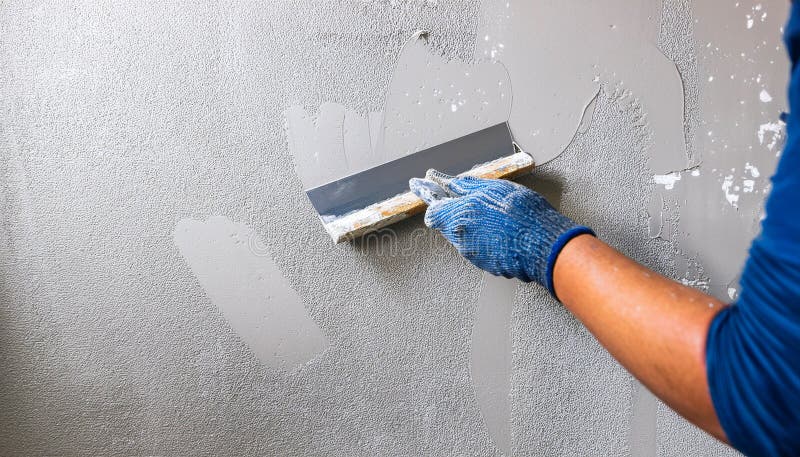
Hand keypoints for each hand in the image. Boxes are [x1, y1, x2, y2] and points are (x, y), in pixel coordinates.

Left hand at [409, 170, 593, 295]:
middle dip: (448, 208)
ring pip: (461, 234)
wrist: (543, 244)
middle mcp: (460, 236)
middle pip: (445, 222)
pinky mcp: (485, 264)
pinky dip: (482, 235)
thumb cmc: (522, 213)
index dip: (425, 194)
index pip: (432, 208)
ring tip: (488, 213)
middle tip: (447, 194)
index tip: (418, 184)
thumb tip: (449, 182)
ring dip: (468, 222)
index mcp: (459, 214)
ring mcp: (472, 252)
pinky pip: (477, 246)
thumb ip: (467, 186)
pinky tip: (498, 228)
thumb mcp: (495, 188)